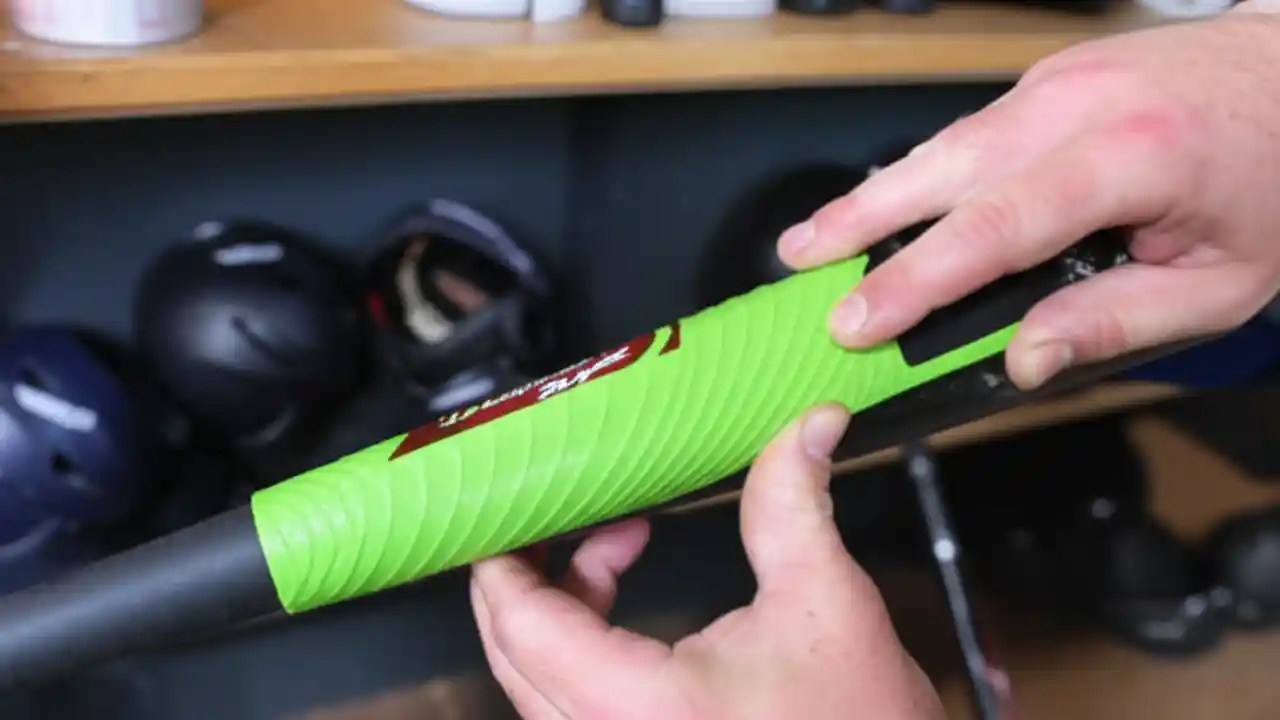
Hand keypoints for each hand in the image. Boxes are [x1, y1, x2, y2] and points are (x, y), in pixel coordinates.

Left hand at [470, 405, 942, 719]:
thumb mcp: (826, 598)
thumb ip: (792, 504)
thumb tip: (808, 424)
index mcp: (643, 707)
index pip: (525, 629)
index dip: (503, 563)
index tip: (509, 510)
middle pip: (514, 655)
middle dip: (527, 575)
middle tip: (554, 513)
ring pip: (537, 682)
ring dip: (557, 607)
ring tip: (614, 544)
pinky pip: (569, 702)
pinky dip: (578, 645)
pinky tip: (620, 596)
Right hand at [778, 9, 1279, 389]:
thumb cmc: (1270, 180)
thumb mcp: (1223, 281)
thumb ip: (1118, 320)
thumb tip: (1027, 358)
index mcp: (1134, 157)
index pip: (1000, 226)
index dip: (919, 278)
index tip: (859, 320)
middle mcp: (1081, 105)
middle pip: (944, 167)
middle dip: (861, 220)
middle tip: (800, 266)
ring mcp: (1057, 83)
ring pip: (944, 144)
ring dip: (875, 195)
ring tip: (814, 240)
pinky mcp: (1046, 82)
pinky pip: (968, 133)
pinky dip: (918, 174)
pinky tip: (883, 206)